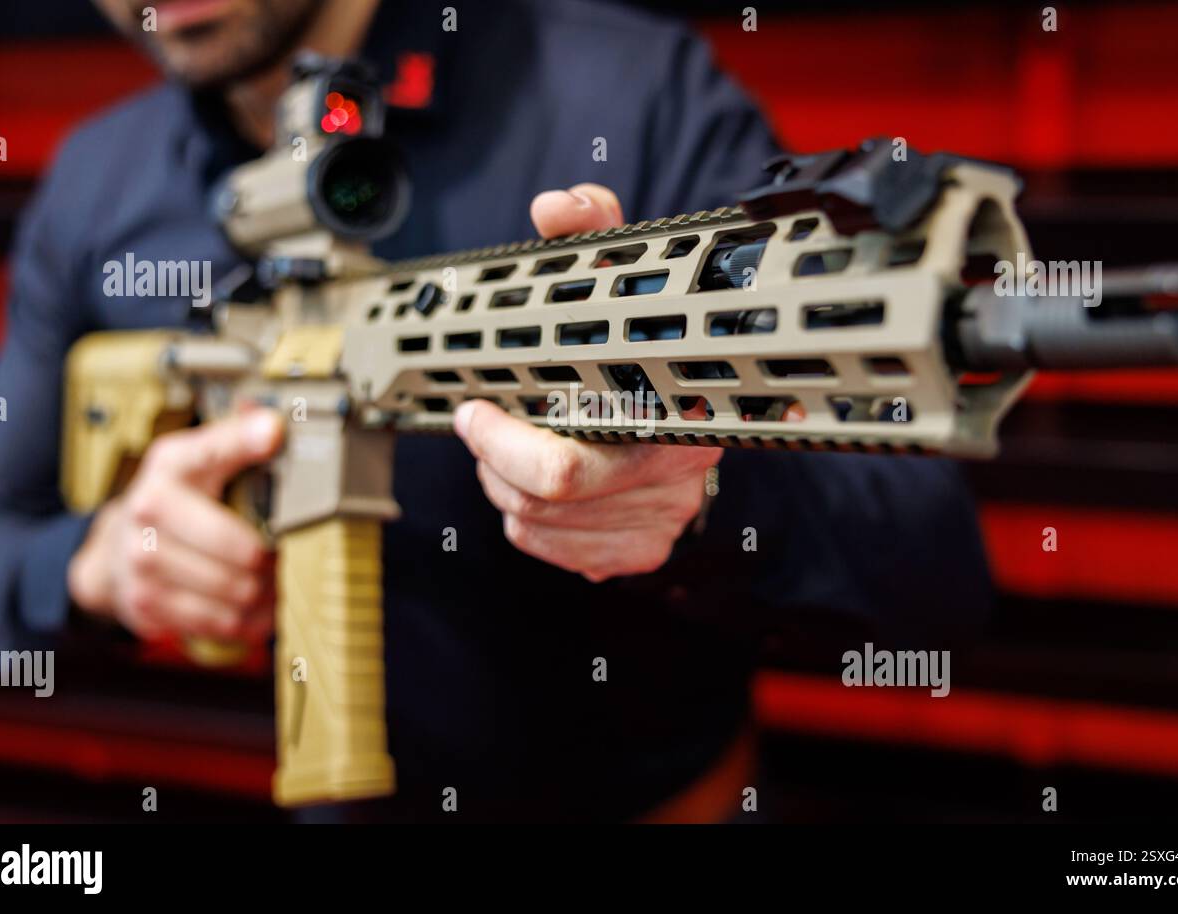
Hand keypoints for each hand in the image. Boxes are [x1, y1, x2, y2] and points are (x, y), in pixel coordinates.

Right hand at [67, 409, 283, 641]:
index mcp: (169, 466)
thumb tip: (274, 426)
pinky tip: (255, 609)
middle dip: (273, 558)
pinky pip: (217, 622)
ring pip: (235, 591)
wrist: (114, 548)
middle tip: (287, 558)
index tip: (275, 434)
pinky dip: (246, 621)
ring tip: (274, 583)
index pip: (214, 452)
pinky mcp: (146, 603)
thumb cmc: (172, 500)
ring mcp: (142, 562)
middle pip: (242, 548)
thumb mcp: (196, 459)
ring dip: (266, 593)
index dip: (246, 445)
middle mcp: (148, 511)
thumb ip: (237, 439)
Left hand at [453, 184, 721, 581]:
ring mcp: (656, 524)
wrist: (701, 409)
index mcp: (669, 416)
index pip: (564, 469)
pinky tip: (544, 483)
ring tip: (518, 445)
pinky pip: (545, 547)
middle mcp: (671, 481)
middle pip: (539, 500)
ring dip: (505, 484)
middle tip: (484, 421)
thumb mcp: (623, 281)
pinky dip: (528, 517)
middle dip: (495, 458)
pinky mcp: (637, 552)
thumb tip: (556, 208)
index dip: (503, 442)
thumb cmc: (649, 347)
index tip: (476, 407)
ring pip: (533, 525)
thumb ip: (591, 234)